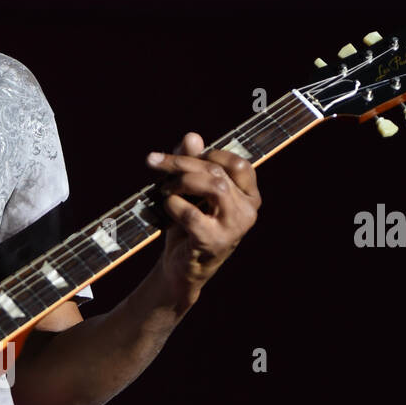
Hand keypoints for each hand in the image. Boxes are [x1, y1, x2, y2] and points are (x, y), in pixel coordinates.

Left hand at [147, 132, 260, 308]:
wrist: (182, 268)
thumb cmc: (189, 225)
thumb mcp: (191, 191)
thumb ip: (192, 163)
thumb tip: (192, 136)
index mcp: (250, 196)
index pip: (239, 163)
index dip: (210, 154)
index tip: (181, 156)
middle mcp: (248, 211)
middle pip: (219, 172)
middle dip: (184, 163)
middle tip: (155, 162)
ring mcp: (234, 228)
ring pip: (214, 187)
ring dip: (182, 181)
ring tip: (165, 188)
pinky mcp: (214, 242)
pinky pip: (192, 213)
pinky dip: (174, 205)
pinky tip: (167, 206)